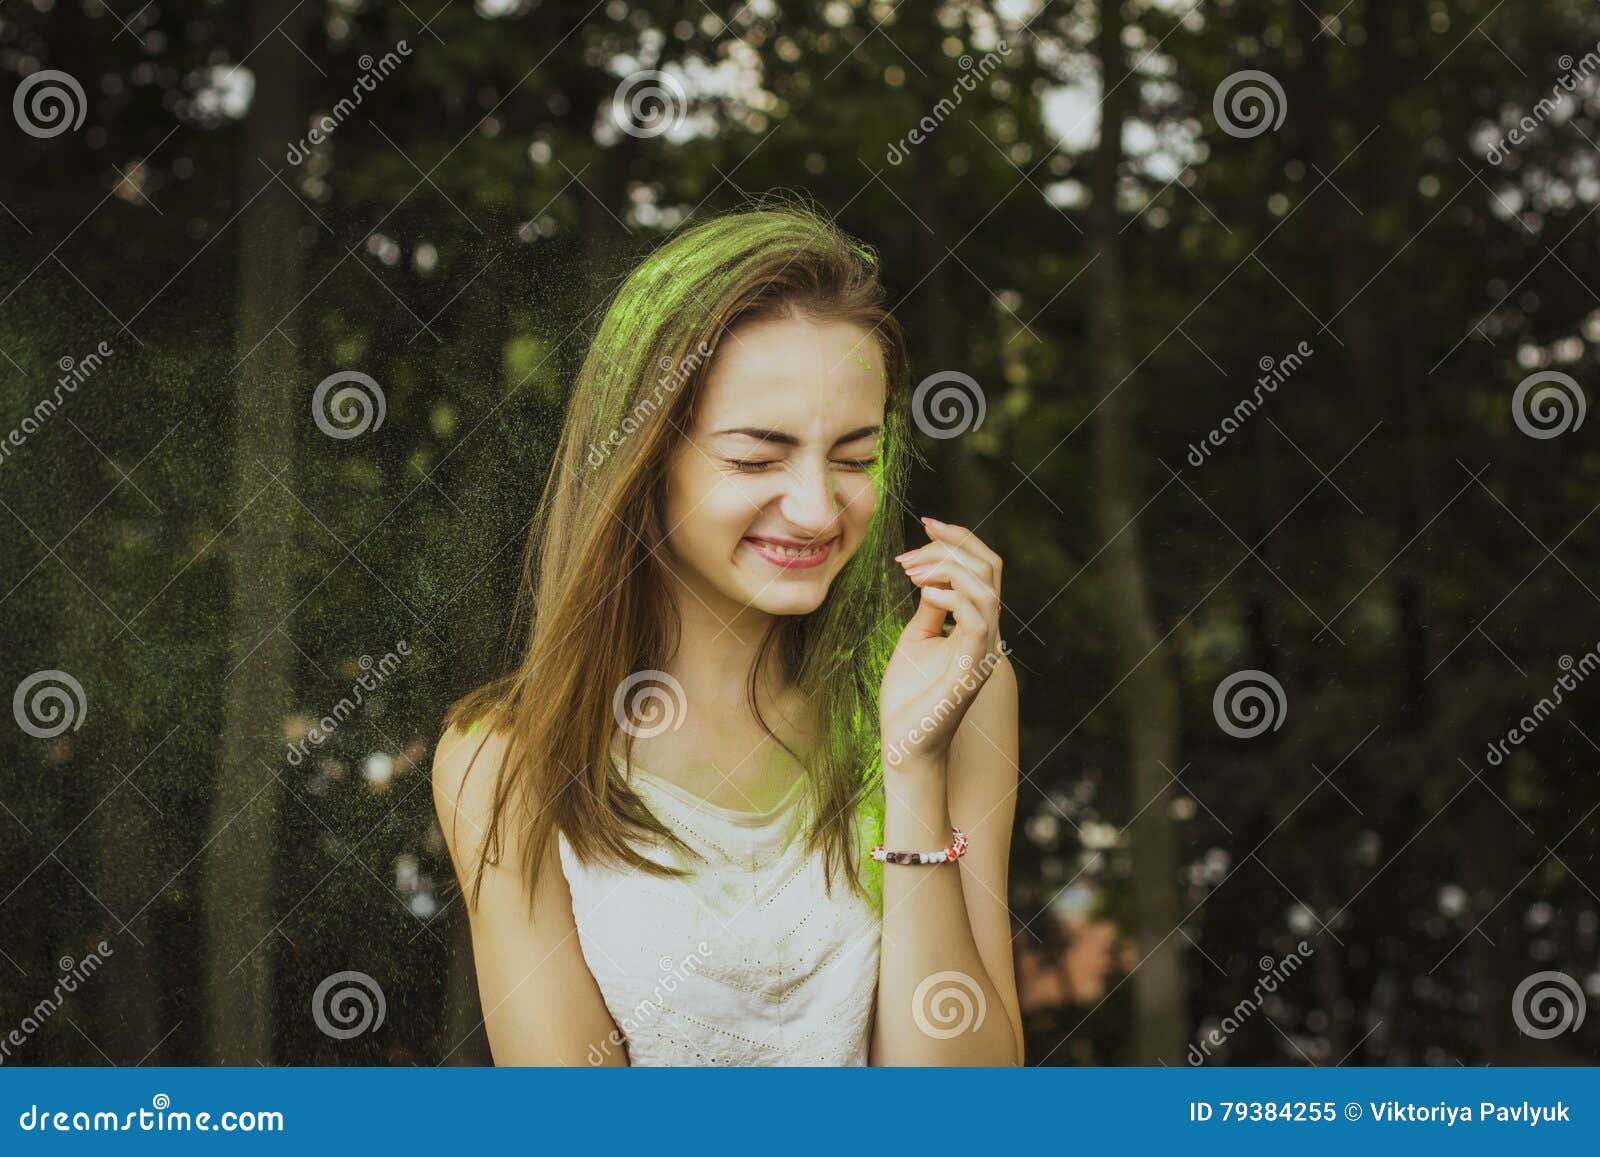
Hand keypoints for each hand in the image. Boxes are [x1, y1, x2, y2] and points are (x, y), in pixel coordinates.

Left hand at [879, 516, 1006, 768]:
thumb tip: (931, 575)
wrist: (905, 746)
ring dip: (945, 569)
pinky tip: (923, 594)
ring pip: (986, 589)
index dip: (960, 538)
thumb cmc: (909, 697)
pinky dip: (951, 597)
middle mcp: (987, 634)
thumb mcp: (917, 638)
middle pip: (990, 567)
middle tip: (906, 555)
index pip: (984, 567)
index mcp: (976, 624)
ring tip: (909, 573)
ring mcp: (982, 653)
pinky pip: (977, 621)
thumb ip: (931, 606)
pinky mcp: (970, 671)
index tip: (925, 521)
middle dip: (950, 545)